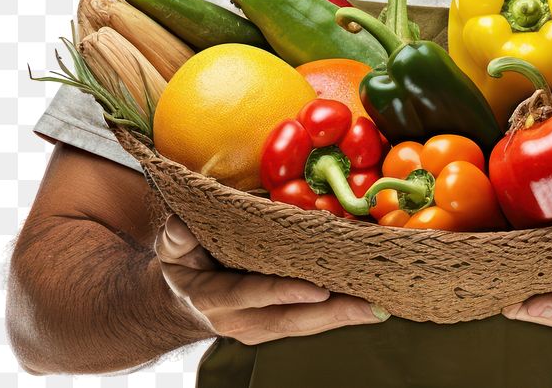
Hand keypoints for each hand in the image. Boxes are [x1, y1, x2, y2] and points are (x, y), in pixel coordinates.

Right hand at [155, 215, 388, 344]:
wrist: (182, 303)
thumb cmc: (184, 263)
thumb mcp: (173, 247)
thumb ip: (177, 235)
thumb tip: (183, 224)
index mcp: (214, 297)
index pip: (253, 294)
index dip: (283, 292)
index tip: (317, 290)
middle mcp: (241, 320)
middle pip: (290, 320)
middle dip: (332, 314)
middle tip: (369, 304)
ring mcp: (260, 327)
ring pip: (306, 326)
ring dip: (343, 318)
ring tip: (378, 305)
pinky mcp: (276, 326)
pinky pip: (310, 323)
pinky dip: (339, 316)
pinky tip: (369, 305)